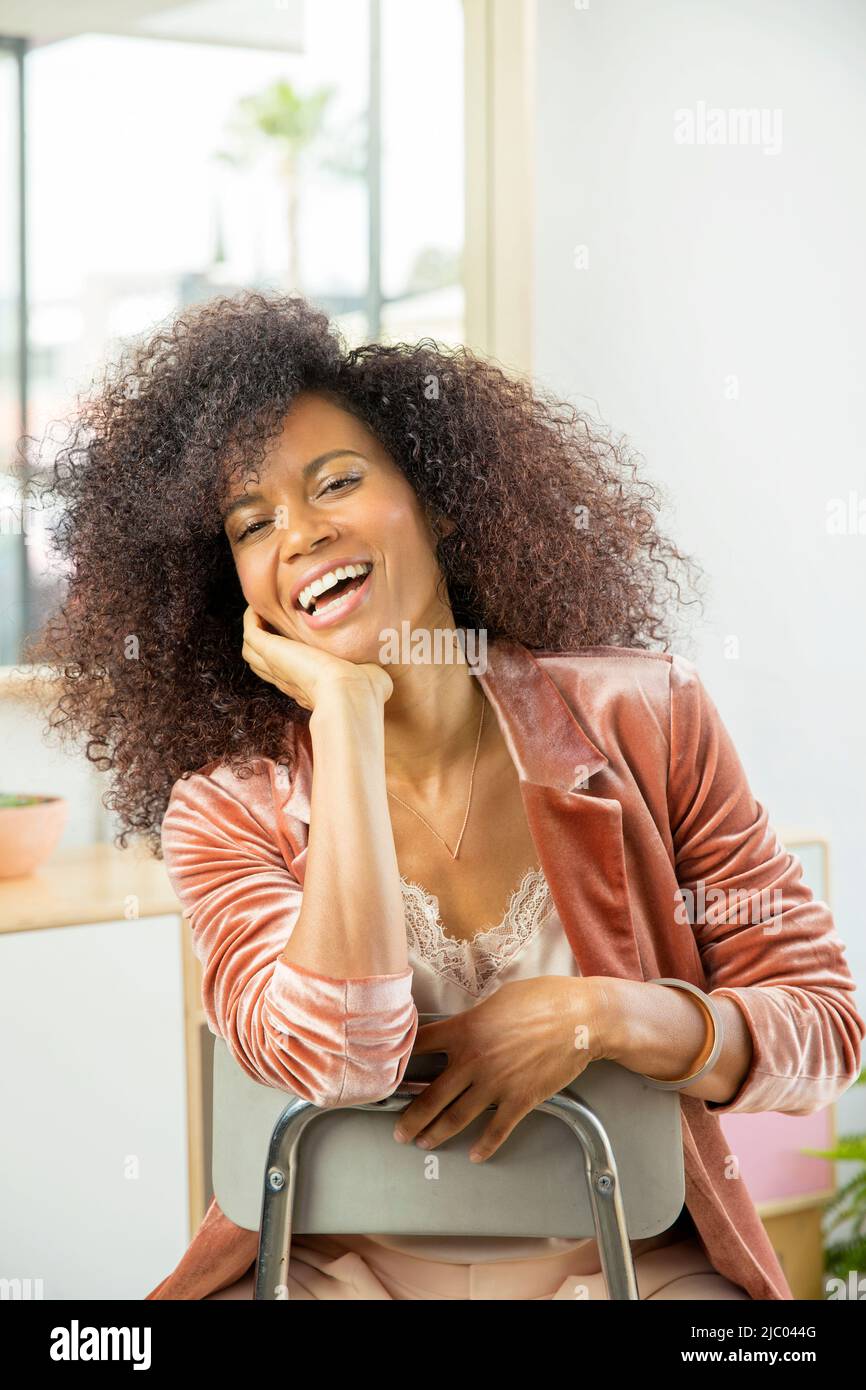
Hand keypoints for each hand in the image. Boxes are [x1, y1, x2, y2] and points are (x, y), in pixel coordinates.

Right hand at [241, 604, 392, 711]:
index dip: (292, 655)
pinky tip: (264, 606)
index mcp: (311, 686)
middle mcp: (290, 679)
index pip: (292, 672)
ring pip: (252, 650)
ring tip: (268, 611)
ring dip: (257, 629)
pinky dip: (252, 618)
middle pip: (265, 662)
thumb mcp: (373, 682)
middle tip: (278, 620)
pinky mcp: (271, 651)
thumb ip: (375, 678)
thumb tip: (385, 680)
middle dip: (269, 641)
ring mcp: (278, 665)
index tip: (300, 638)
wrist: (350, 693)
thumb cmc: (365, 692)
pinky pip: (251, 632)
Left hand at [392, 976, 613, 1160]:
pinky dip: (484, 1146)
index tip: (388, 1072)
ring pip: (455, 1117)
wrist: (582, 1018)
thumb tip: (463, 1029)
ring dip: (435, 1133)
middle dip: (410, 1117)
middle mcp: (473, 1060)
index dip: (400, 1060)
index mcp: (465, 1030)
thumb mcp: (498, 999)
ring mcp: (496, 1084)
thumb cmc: (543, 999)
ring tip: (423, 1142)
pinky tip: (474, 1154)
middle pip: (429, 1096)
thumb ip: (474, 1019)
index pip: (420, 1046)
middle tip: (397, 1130)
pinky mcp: (520, 1100)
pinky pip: (496, 1130)